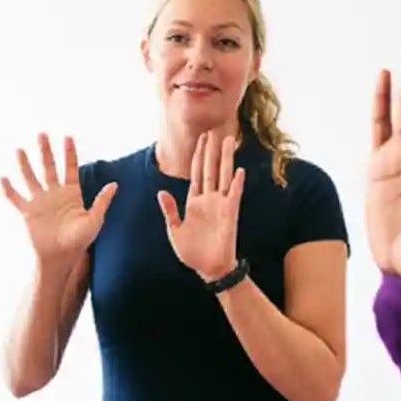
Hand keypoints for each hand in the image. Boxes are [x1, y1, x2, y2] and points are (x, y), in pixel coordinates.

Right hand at [1, 133, 116, 267]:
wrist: (61, 257)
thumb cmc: (79, 241)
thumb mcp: (94, 221)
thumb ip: (102, 202)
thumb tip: (115, 184)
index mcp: (71, 194)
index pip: (70, 168)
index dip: (69, 153)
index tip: (68, 137)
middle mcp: (54, 194)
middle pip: (49, 168)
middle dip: (45, 151)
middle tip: (41, 134)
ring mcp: (40, 202)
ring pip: (31, 178)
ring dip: (25, 165)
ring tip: (19, 150)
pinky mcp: (28, 213)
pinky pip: (16, 199)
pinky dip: (8, 190)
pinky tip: (2, 178)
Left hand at [157, 133, 244, 280]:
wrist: (208, 269)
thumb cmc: (192, 252)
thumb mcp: (175, 231)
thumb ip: (170, 211)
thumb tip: (161, 192)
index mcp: (194, 201)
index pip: (196, 172)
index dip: (198, 155)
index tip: (200, 139)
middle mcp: (209, 199)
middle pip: (210, 169)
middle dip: (211, 150)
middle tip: (213, 131)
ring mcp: (220, 205)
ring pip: (223, 176)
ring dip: (226, 159)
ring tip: (228, 141)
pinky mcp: (230, 215)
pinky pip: (234, 196)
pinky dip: (236, 184)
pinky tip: (239, 171)